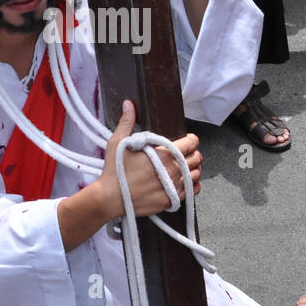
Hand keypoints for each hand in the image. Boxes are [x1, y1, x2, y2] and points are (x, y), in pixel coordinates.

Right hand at [96, 100, 202, 218]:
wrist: (109, 199)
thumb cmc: (114, 171)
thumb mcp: (118, 143)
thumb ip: (127, 122)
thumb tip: (128, 104)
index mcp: (163, 154)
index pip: (190, 143)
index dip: (192, 139)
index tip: (188, 139)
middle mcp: (171, 171)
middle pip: (196, 158)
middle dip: (193, 154)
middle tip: (186, 153)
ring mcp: (172, 187)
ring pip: (196, 175)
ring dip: (193, 169)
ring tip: (185, 166)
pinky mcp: (170, 200)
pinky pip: (191, 192)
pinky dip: (192, 185)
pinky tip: (187, 181)